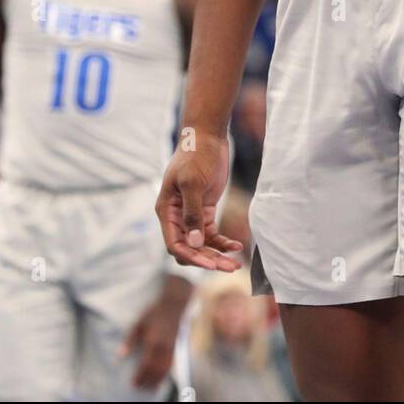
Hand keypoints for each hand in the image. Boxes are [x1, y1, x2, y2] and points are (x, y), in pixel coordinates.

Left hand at [120, 288, 188, 390]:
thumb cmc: (153, 313)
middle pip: (156, 370)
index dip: (140, 376)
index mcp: (153, 341)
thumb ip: (130, 339)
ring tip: (149, 389)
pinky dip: (166, 375)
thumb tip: (121, 354)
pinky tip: (160, 380)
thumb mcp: (138, 322)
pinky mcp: (176, 348)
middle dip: (148, 381)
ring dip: (157, 381)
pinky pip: (171, 365)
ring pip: (165, 370)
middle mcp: (164, 347)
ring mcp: (171, 348)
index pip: (146, 364)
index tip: (133, 384)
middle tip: (139, 388)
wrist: (174, 305)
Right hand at [155, 131, 243, 270]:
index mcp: (166, 211)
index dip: (191, 257)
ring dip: (217, 255)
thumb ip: (192, 214)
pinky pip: (211, 233)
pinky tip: (237, 245)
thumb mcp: (193, 183)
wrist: (208, 135)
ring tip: (236, 264)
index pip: (174, 244)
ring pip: (201, 244)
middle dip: (208, 260)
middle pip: (189, 248)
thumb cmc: (196, 155)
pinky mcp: (204, 209)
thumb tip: (194, 243)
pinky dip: (222, 241)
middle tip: (230, 268)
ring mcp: (190, 213)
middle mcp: (176, 216)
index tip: (211, 263)